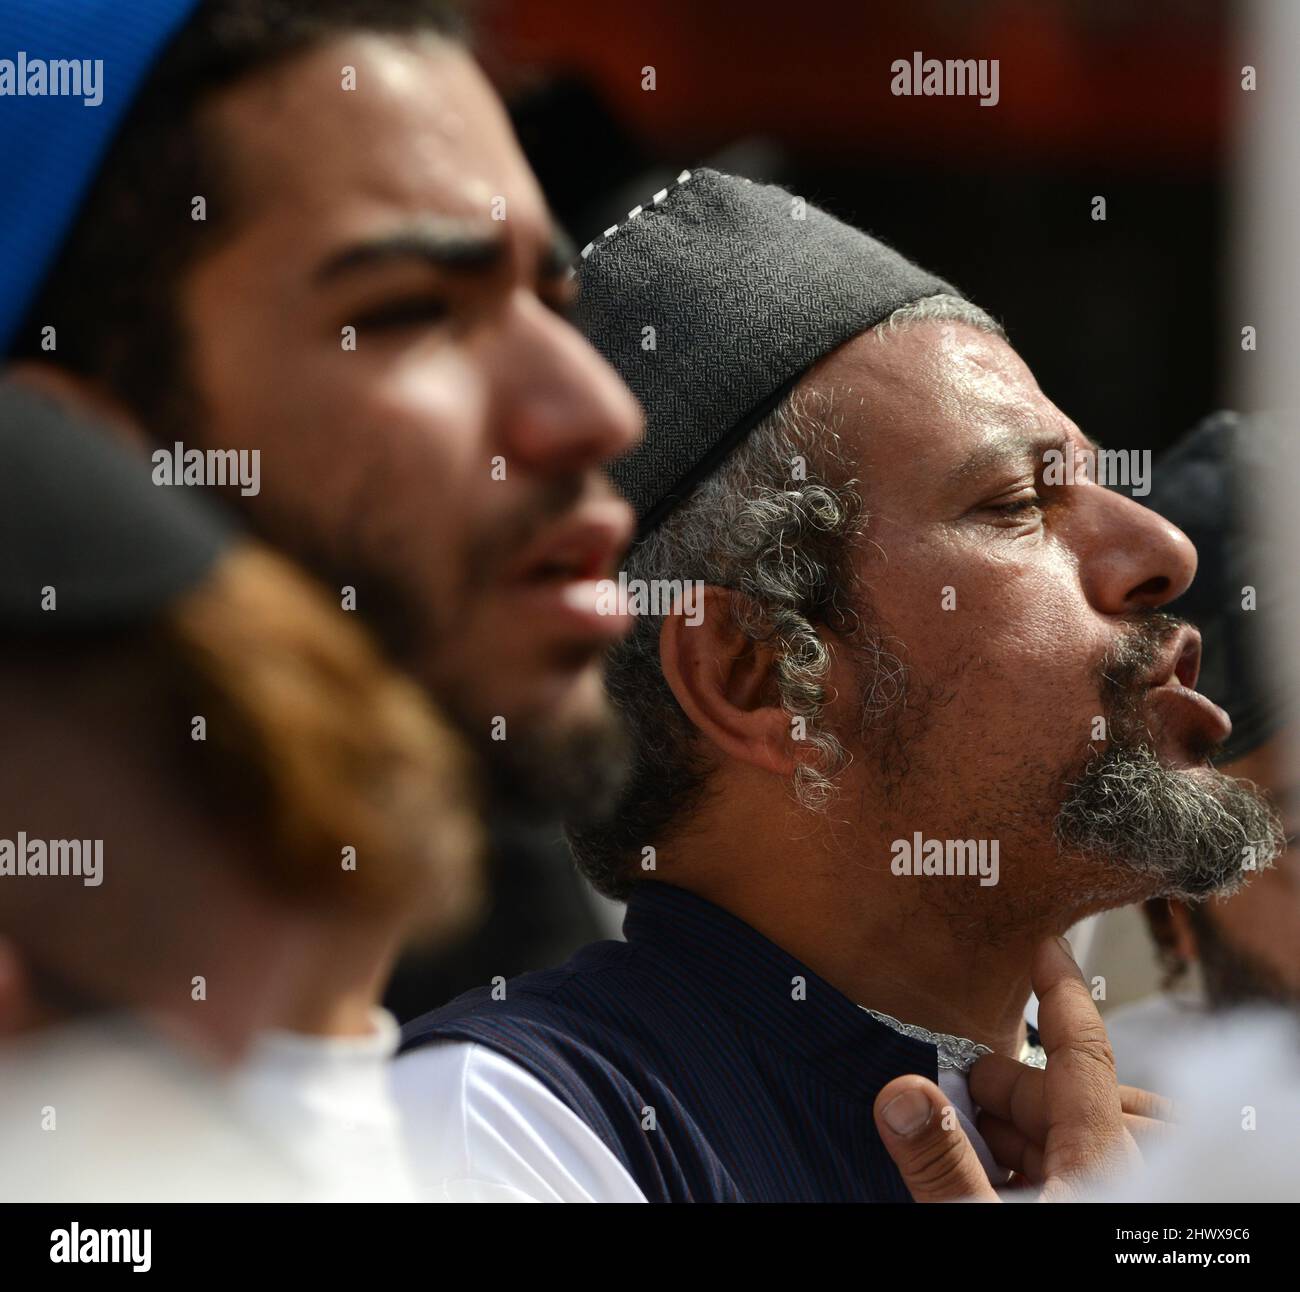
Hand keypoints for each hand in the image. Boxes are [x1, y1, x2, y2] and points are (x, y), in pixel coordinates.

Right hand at [872, 935, 1146, 1200]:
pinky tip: (992, 1177)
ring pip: (1075, 1132)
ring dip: (1019, 1124)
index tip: (1044, 946)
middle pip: (1071, 1094)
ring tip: (967, 1136)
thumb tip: (902, 1094)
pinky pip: (1078, 1169)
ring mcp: (1120, 1197)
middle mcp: (1124, 1174)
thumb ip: (944, 1161)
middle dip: (1011, 1082)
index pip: (1086, 1054)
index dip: (1062, 991)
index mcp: (1104, 1162)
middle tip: (954, 1087)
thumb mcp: (983, 1224)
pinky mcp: (1103, 1214)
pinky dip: (1033, 1158)